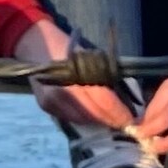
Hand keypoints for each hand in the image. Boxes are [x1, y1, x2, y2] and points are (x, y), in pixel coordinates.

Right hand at [14, 19, 135, 136]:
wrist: (36, 44)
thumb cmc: (68, 47)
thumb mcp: (90, 56)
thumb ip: (104, 76)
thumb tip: (124, 98)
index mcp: (75, 73)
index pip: (102, 100)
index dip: (118, 112)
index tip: (131, 119)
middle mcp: (61, 90)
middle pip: (93, 113)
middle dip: (111, 119)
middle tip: (125, 123)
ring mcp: (50, 100)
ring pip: (82, 119)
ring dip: (98, 121)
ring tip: (112, 120)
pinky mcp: (45, 106)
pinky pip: (70, 118)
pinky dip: (84, 118)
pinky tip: (93, 116)